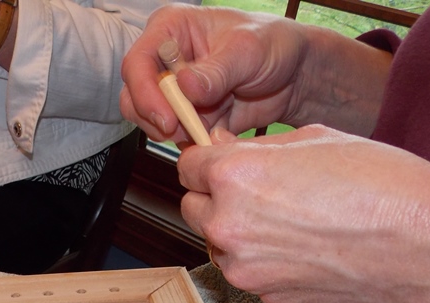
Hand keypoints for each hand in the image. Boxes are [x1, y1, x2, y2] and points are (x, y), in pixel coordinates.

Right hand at [120, 5, 305, 144]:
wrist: (295, 76)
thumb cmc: (273, 44)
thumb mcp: (247, 50)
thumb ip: (215, 71)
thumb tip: (185, 87)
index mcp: (171, 30)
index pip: (137, 63)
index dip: (144, 94)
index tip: (167, 119)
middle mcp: (165, 61)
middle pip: (134, 97)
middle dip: (156, 119)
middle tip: (183, 131)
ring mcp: (173, 93)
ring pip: (150, 122)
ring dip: (176, 133)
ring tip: (209, 129)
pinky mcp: (186, 118)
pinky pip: (175, 139)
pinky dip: (193, 144)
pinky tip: (218, 134)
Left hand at [180, 125, 429, 302]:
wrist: (422, 245)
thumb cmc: (380, 184)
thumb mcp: (312, 139)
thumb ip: (255, 147)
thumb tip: (221, 147)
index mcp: (234, 176)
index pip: (186, 167)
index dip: (204, 162)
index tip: (217, 163)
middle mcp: (228, 225)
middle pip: (191, 207)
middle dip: (213, 197)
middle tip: (254, 191)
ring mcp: (244, 268)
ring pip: (215, 244)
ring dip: (234, 232)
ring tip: (285, 221)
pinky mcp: (265, 296)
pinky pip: (246, 273)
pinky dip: (261, 261)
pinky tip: (300, 248)